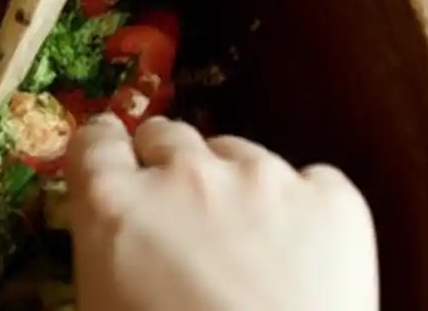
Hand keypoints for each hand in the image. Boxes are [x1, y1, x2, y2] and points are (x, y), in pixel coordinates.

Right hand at [66, 115, 377, 310]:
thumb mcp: (104, 306)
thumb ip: (105, 251)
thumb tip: (118, 242)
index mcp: (114, 204)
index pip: (94, 141)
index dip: (104, 152)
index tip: (115, 165)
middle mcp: (184, 173)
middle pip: (167, 135)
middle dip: (169, 168)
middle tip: (183, 217)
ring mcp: (264, 177)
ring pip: (238, 153)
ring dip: (235, 187)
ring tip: (251, 249)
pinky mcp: (333, 198)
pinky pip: (312, 182)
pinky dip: (305, 211)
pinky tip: (304, 259)